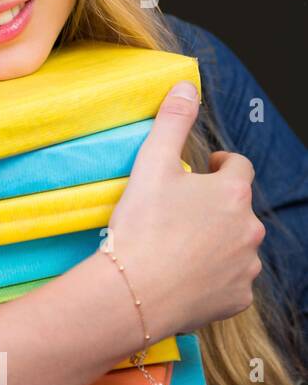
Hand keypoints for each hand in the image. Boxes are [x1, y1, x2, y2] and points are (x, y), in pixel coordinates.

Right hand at [103, 80, 264, 338]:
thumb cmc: (141, 227)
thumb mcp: (151, 165)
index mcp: (232, 193)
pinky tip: (186, 277)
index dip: (222, 165)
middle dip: (216, 208)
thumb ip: (171, 123)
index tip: (206, 168)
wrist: (135, 292)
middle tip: (180, 213)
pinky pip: (231, 283)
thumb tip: (186, 85)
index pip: (239, 167)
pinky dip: (214, 278)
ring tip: (181, 247)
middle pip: (238, 210)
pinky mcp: (236, 298)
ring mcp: (245, 266)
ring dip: (217, 243)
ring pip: (237, 247)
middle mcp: (249, 228)